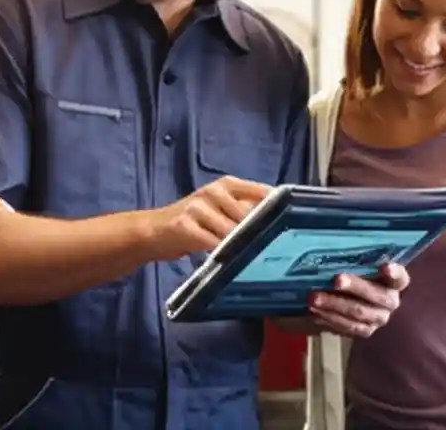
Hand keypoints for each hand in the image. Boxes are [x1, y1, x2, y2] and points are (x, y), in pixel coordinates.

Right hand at [146, 176, 269, 258]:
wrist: (153, 230)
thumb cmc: (194, 221)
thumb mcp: (221, 208)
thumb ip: (245, 210)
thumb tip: (280, 221)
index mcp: (228, 184)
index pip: (263, 193)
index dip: (279, 210)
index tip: (292, 227)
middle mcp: (214, 191)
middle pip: (249, 215)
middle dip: (259, 233)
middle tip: (270, 251)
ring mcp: (198, 206)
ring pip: (232, 231)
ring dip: (240, 247)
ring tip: (247, 259)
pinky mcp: (184, 225)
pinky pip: (211, 243)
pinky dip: (221, 255)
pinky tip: (225, 262)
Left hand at [304, 263, 409, 338]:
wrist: (356, 299)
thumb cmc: (358, 274)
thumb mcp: (362, 265)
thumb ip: (358, 261)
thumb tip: (336, 249)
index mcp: (396, 282)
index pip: (400, 277)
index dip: (394, 272)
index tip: (385, 266)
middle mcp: (391, 301)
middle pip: (375, 295)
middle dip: (354, 287)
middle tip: (335, 280)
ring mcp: (379, 318)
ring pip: (358, 313)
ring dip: (334, 305)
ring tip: (313, 298)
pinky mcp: (366, 331)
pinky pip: (348, 327)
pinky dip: (330, 318)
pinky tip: (315, 312)